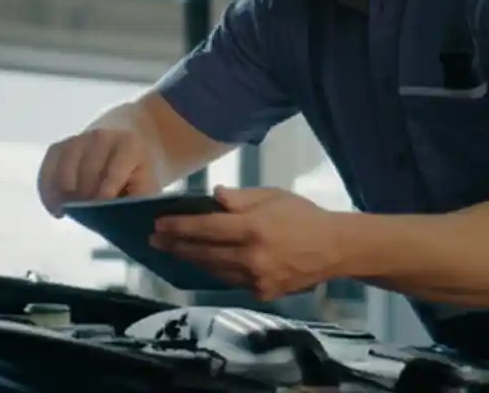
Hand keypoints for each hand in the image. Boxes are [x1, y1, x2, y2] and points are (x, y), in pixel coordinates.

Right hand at [37, 126, 165, 216]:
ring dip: (66, 194)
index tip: (102, 205)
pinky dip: (48, 192)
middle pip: (88, 170)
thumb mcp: (147, 185)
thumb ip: (139, 201)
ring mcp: (78, 140)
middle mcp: (102, 137)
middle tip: (89, 213)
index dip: (109, 187)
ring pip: (64, 169)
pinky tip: (57, 208)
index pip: (116, 166)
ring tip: (73, 211)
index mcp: (129, 145)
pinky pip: (47, 170)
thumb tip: (127, 222)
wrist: (126, 145)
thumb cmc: (137, 173)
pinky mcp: (59, 148)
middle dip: (87, 195)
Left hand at [151, 187, 342, 300]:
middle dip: (176, 246)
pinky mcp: (261, 293)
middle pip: (203, 253)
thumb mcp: (273, 195)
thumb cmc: (303, 215)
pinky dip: (215, 270)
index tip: (158, 225)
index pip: (205, 228)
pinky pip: (231, 281)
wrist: (334, 249)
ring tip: (175, 251)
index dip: (179, 227)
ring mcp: (256, 279)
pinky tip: (204, 263)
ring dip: (192, 260)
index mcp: (253, 228)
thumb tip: (213, 197)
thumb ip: (241, 198)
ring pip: (213, 270)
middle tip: (155, 241)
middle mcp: (251, 257)